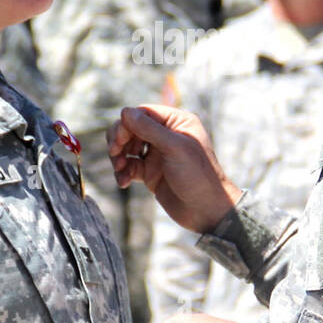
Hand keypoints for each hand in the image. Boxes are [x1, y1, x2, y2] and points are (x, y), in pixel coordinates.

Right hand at [106, 105, 242, 233]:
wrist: (206, 211)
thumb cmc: (197, 176)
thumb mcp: (174, 148)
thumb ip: (149, 129)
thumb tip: (125, 111)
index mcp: (177, 123)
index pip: (143, 113)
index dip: (127, 123)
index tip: (119, 139)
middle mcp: (166, 135)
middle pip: (132, 128)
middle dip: (119, 140)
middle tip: (115, 153)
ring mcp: (158, 154)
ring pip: (127, 147)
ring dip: (119, 157)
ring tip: (120, 169)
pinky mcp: (151, 172)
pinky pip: (130, 166)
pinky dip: (123, 172)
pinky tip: (124, 182)